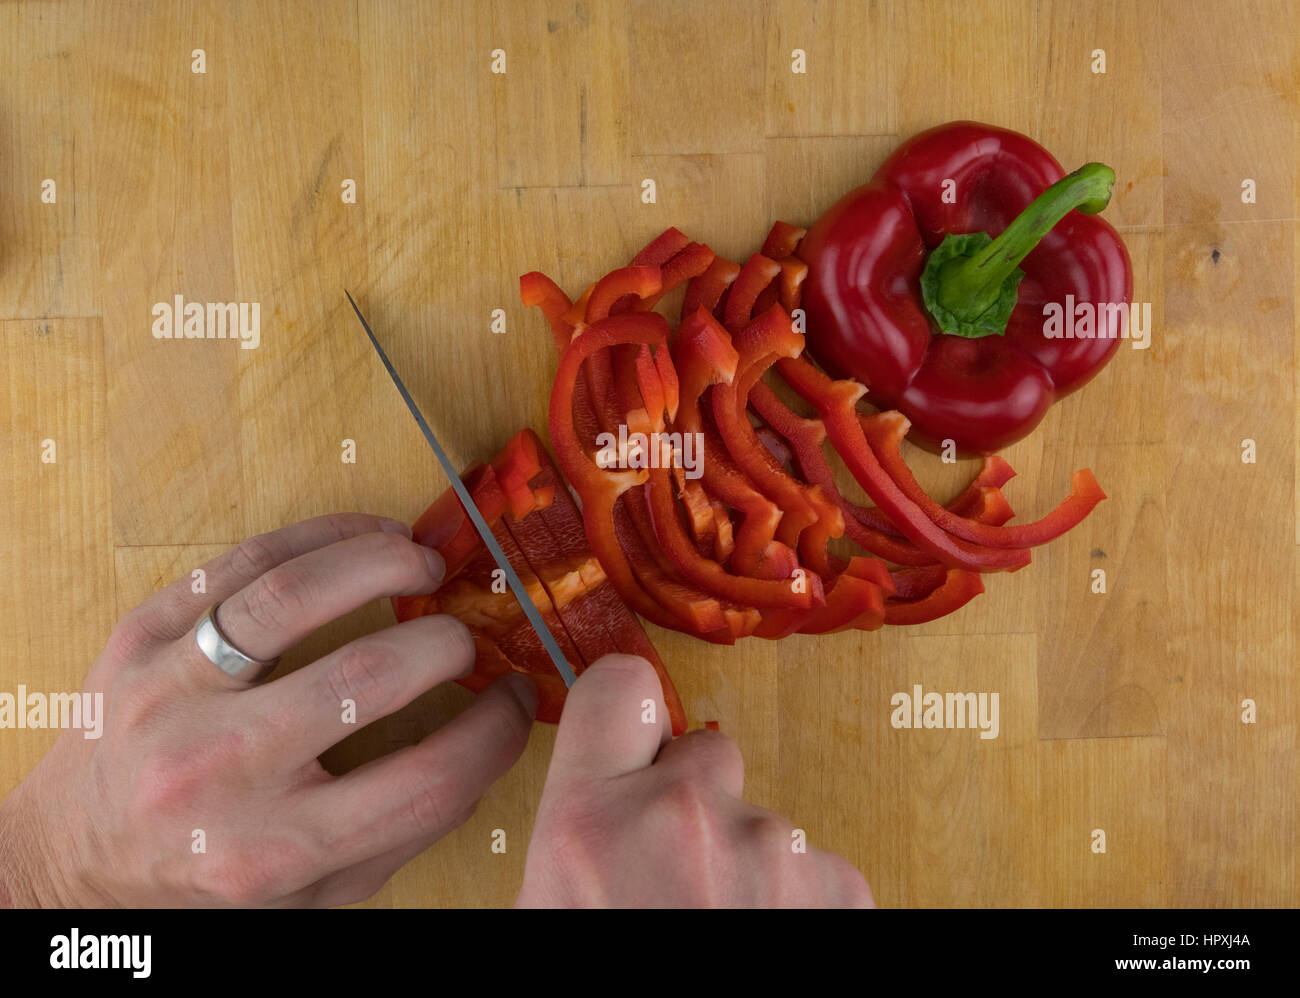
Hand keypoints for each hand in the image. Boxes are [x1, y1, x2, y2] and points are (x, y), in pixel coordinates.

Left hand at [0, 513, 536, 906]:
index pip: (427, 778)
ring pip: (295, 598)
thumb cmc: (205, 878)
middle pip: (370, 678)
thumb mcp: (315, 893)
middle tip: (465, 638)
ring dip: (383, 563)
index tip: (514, 697)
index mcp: (274, 849)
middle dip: (448, 644)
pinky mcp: (140, 638)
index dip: (496, 729)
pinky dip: (319, 537)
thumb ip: (406, 826)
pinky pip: (240, 564)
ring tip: (423, 563)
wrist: (69, 859)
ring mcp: (169, 695)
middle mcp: (218, 772)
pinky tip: (364, 538)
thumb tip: (488, 738)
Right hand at [515, 654, 872, 907]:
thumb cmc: (608, 986)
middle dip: (695, 806)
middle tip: (675, 882)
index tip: (636, 738)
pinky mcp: (838, 884)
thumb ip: (576, 831)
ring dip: (748, 862)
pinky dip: (798, 901)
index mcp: (588, 826)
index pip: (617, 687)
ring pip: (761, 819)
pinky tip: (766, 934)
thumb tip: (596, 796)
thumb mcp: (548, 909)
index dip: (628, 716)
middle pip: (704, 756)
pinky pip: (814, 865)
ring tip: (723, 926)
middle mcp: (680, 819)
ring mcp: (771, 848)